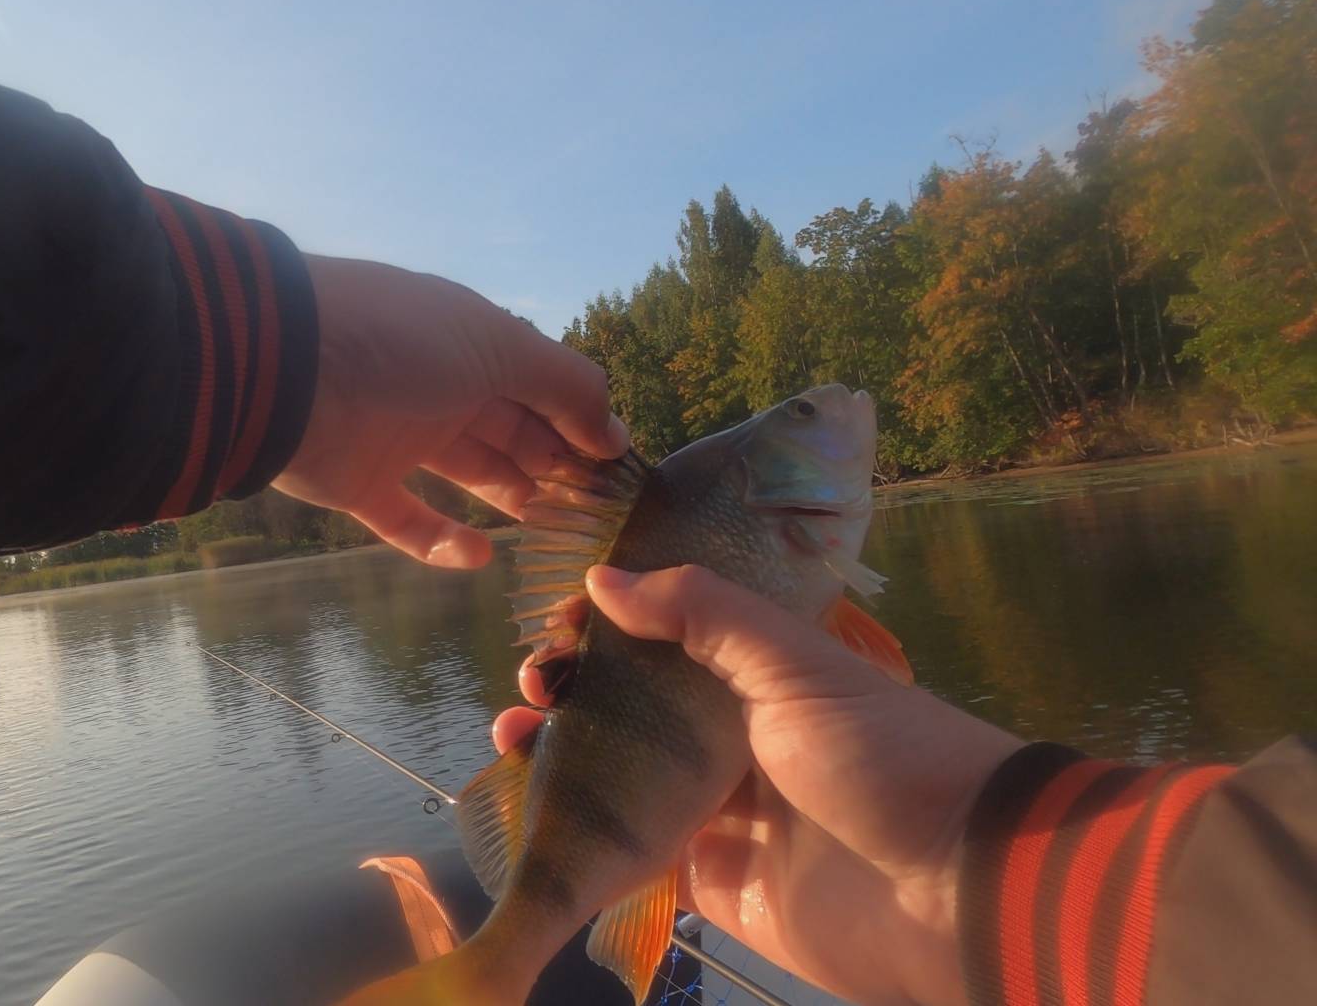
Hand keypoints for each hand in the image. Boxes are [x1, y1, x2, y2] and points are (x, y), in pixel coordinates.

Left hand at [273, 255, 626, 568]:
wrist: (280, 366)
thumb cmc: (400, 342)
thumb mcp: (497, 346)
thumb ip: (565, 384)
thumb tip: (616, 431)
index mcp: (472, 342)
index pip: (541, 385)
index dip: (581, 423)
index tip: (618, 470)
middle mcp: (438, 384)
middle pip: (510, 430)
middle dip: (553, 463)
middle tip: (594, 510)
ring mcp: (395, 435)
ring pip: (468, 472)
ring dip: (510, 497)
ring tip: (549, 529)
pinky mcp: (356, 484)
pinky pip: (407, 520)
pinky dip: (442, 542)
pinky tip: (480, 557)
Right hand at [492, 566, 1022, 1005]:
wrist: (955, 889)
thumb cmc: (884, 754)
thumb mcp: (796, 664)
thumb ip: (702, 613)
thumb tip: (604, 578)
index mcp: (767, 672)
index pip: (671, 634)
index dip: (610, 624)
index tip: (559, 619)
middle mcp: (740, 733)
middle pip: (636, 703)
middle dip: (574, 689)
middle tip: (533, 683)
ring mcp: (723, 810)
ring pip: (624, 774)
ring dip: (561, 754)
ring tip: (511, 737)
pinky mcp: (712, 881)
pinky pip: (633, 854)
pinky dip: (581, 834)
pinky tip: (531, 809)